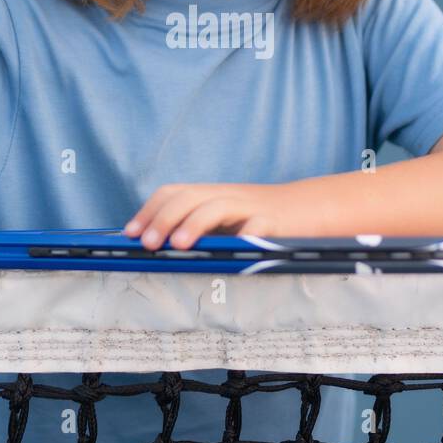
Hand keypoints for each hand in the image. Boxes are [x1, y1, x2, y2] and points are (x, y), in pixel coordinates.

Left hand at [123, 183, 297, 249]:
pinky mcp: (276, 222)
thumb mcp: (226, 221)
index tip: (130, 234)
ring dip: (194, 223)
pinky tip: (232, 247)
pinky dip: (244, 234)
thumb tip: (155, 249)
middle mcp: (227, 196)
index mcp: (212, 195)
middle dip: (163, 218)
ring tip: (176, 244)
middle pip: (189, 196)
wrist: (312, 209)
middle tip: (146, 243)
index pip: (173, 193)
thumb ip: (198, 229)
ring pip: (217, 206)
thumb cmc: (262, 221)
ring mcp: (251, 207)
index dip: (149, 211)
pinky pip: (258, 226)